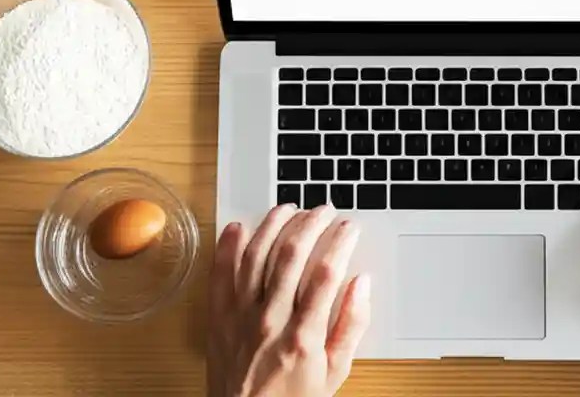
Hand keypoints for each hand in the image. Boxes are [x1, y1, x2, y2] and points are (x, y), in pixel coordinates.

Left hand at [207, 205, 370, 396]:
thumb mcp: (336, 372)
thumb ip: (352, 325)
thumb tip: (361, 285)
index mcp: (303, 337)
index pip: (325, 273)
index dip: (340, 241)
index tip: (349, 227)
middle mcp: (269, 321)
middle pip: (290, 255)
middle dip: (311, 223)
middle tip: (323, 210)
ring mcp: (240, 317)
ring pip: (254, 256)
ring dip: (272, 225)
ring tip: (288, 209)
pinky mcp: (218, 319)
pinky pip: (219, 274)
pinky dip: (227, 246)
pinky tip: (239, 227)